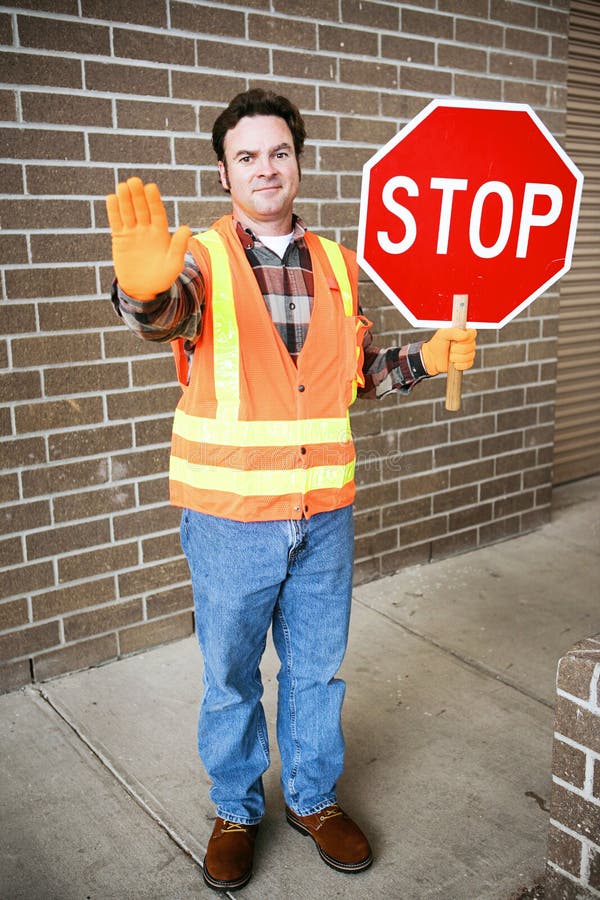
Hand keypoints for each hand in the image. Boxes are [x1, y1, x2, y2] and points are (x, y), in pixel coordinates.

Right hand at [106, 177, 191, 299]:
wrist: (143, 289)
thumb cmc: (162, 278)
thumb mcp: (173, 264)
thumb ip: (179, 246)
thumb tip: (187, 228)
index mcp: (161, 233)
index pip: (157, 213)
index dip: (154, 200)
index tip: (150, 187)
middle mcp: (146, 229)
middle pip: (141, 208)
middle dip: (138, 195)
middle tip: (134, 181)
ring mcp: (132, 232)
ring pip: (128, 212)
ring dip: (125, 199)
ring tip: (122, 186)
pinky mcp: (120, 238)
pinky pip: (116, 222)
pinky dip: (113, 211)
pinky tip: (112, 198)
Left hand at [421, 327, 476, 375]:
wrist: (432, 358)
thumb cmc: (437, 344)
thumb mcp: (443, 334)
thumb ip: (454, 331)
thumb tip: (465, 335)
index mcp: (464, 333)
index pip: (473, 333)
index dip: (466, 337)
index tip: (456, 340)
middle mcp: (468, 343)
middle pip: (471, 346)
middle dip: (458, 349)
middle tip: (450, 348)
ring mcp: (468, 353)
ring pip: (469, 356)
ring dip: (457, 357)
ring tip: (450, 356)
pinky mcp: (466, 363)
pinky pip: (468, 364)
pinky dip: (459, 365)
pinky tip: (453, 364)